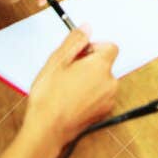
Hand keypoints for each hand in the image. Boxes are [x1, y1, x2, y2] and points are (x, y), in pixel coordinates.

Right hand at [24, 27, 119, 154]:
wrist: (47, 129)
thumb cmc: (49, 96)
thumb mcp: (57, 62)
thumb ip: (75, 42)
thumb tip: (87, 28)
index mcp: (100, 66)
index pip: (110, 47)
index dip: (94, 48)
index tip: (79, 55)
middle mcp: (110, 82)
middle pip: (106, 64)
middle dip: (89, 65)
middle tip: (68, 73)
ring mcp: (109, 99)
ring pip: (103, 81)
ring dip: (90, 81)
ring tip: (68, 89)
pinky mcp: (105, 112)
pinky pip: (101, 96)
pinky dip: (91, 95)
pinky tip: (72, 101)